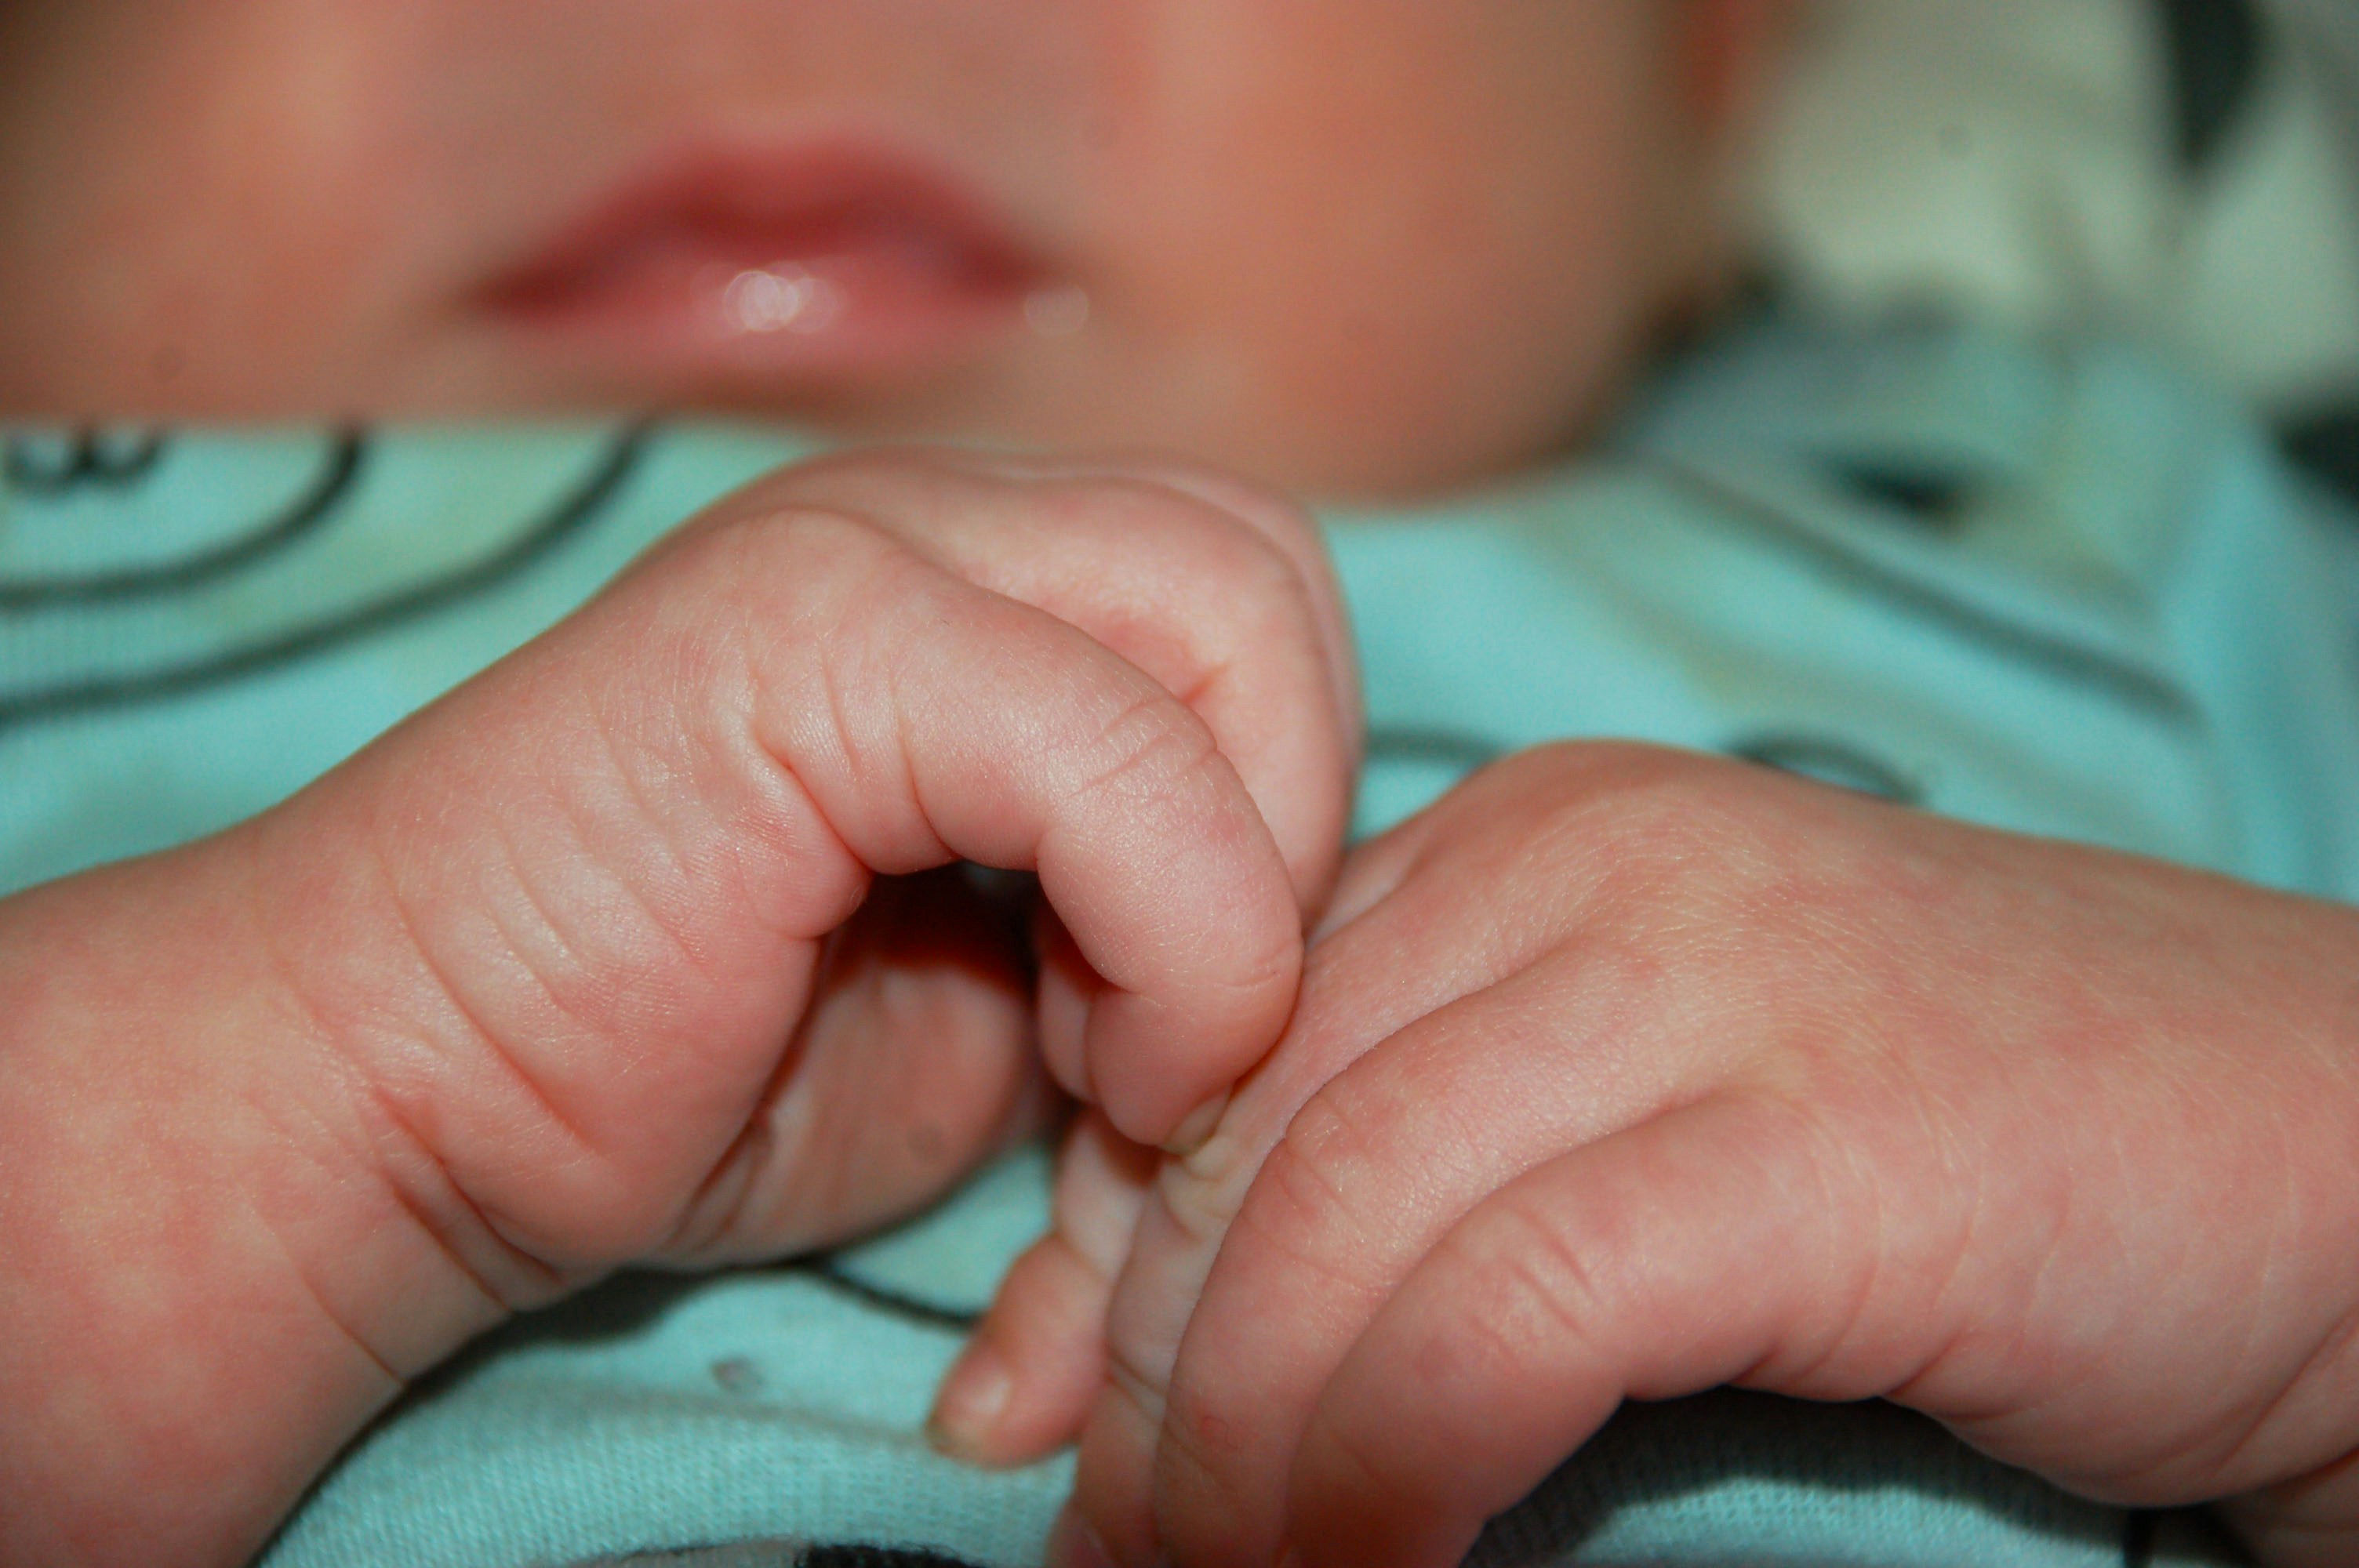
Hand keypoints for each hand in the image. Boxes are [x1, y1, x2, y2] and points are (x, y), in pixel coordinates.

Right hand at [0, 448, 1358, 1566]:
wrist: (392, 1109)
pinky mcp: (799, 635)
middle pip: (1276, 575)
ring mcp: (857, 545)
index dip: (1290, 820)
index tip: (1189, 1021)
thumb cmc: (679, 1073)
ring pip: (1236, 613)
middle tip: (1179, 1028)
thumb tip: (1313, 926)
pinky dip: (1173, 933)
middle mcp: (925, 514)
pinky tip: (1075, 1065)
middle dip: (1294, 829)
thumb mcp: (1001, 996)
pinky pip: (1111, 749)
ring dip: (1241, 881)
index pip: (1264, 601)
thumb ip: (1155, 906)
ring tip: (1118, 1052)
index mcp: (973, 577)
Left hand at [953, 741, 2358, 1567]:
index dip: (1094, 1258)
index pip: (1210, 1045)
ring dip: (1240, 1454)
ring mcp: (1704, 973)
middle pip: (1248, 1138)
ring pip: (1339, 1225)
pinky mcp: (1815, 1130)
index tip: (1033, 1428)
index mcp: (1513, 841)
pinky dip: (1397, 1466)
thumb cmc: (1960, 1169)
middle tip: (1106, 1549)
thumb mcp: (1614, 1147)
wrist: (2320, 1158)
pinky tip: (1382, 1557)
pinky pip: (1506, 1317)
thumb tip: (1079, 1365)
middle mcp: (1580, 858)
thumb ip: (1392, 1199)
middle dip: (1140, 1379)